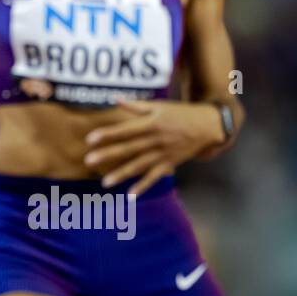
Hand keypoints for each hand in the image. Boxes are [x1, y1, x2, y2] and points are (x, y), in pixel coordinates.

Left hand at [83, 99, 224, 195]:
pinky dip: (143, 186)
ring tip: (105, 182)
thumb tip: (114, 100)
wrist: (208, 126)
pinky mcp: (169, 164)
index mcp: (151, 123)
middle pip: (128, 149)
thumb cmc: (180, 113)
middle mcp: (155, 140)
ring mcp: (163, 154)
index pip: (125, 130)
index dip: (108, 134)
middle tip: (88, 161)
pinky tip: (130, 195)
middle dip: (108, 155)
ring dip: (122, 174)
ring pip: (139, 165)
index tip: (89, 139)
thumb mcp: (159, 106)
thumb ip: (136, 106)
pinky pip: (154, 177)